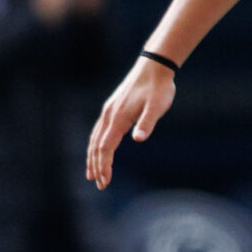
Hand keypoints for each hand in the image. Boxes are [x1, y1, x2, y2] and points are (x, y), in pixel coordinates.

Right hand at [87, 57, 175, 187]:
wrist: (154, 67)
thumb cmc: (159, 88)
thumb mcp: (158, 106)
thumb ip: (147, 123)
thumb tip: (139, 139)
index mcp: (118, 118)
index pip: (106, 148)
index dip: (104, 165)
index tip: (105, 181)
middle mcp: (109, 115)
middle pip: (97, 146)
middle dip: (97, 166)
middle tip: (99, 184)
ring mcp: (109, 111)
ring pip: (95, 138)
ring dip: (93, 157)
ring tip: (92, 173)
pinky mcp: (112, 108)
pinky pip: (100, 130)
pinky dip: (97, 144)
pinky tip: (99, 150)